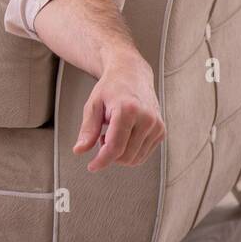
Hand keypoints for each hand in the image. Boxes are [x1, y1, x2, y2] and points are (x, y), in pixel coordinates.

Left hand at [73, 54, 165, 171]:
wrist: (132, 75)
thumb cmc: (110, 88)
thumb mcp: (93, 105)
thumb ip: (88, 129)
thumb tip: (79, 150)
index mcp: (128, 110)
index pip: (115, 147)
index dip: (102, 160)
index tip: (92, 167)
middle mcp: (147, 119)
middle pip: (125, 155)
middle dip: (109, 154)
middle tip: (101, 137)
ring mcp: (157, 126)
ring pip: (135, 158)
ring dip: (119, 154)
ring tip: (112, 134)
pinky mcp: (161, 131)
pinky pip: (143, 154)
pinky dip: (130, 151)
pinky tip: (123, 136)